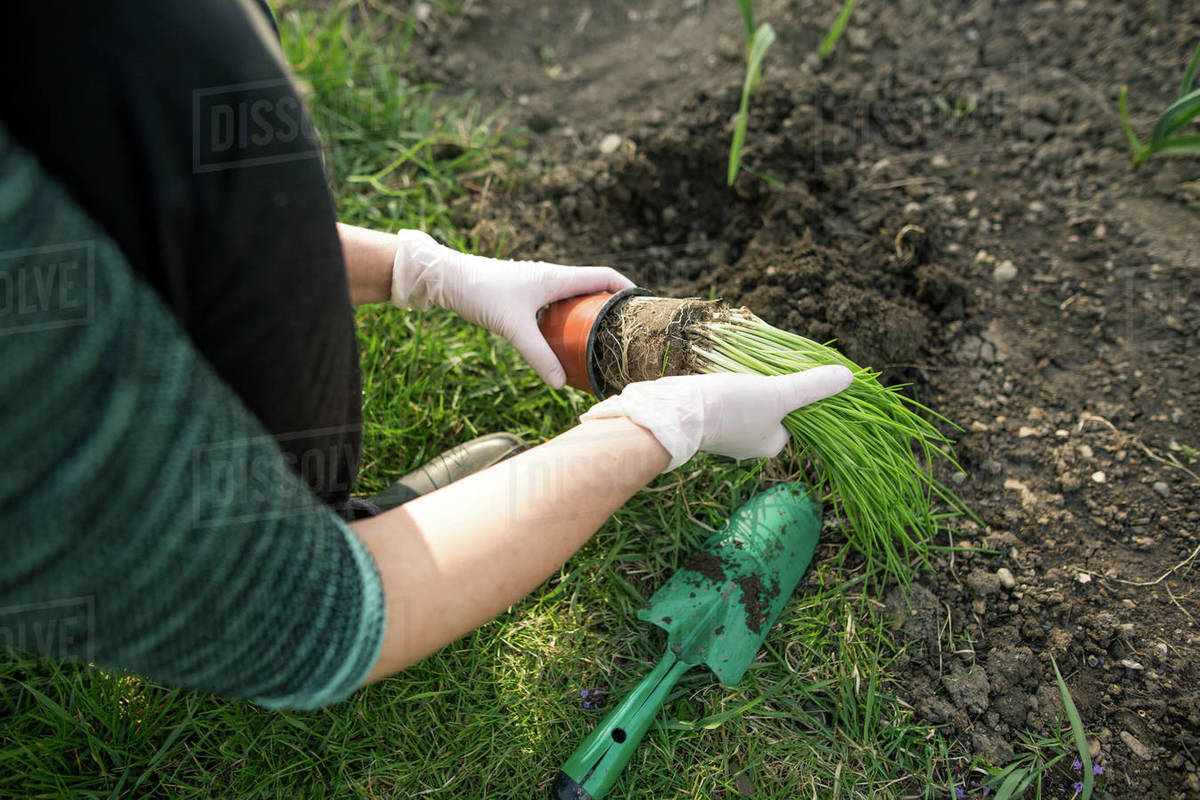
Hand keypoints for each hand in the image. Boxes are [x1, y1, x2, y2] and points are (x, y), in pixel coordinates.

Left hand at [391, 230, 633, 387]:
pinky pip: (558, 307)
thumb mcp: (513, 327)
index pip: (605, 276)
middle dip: (612, 308)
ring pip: (575, 299)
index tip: (644, 307)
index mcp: (558, 277)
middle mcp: (552, 278)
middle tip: (625, 332)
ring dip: (590, 315)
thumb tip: (561, 384)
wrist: (447, 279)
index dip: (628, 289)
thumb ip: (538, 356)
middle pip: (594, 289)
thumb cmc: (480, 292)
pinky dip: (569, 322)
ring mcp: (539, 287)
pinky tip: (565, 343)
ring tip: (602, 341)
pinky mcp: (525, 296)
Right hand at [579, 367, 853, 471]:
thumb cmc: (732, 409)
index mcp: (770, 445)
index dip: (796, 398)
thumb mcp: (779, 394)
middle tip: (768, 370)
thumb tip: (848, 377)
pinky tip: (721, 375)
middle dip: (770, 392)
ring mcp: (723, 433)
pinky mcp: (703, 420)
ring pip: (746, 406)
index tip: (793, 377)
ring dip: (746, 388)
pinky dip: (724, 390)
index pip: (793, 420)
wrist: (675, 413)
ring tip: (744, 370)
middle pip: (770, 412)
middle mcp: (747, 444)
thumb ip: (812, 386)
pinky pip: (722, 403)